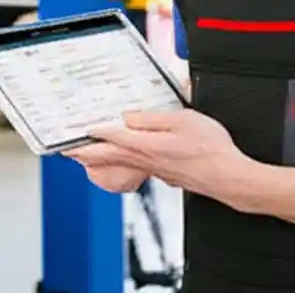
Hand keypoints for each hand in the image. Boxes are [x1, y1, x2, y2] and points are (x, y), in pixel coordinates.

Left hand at [66, 109, 255, 200]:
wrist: (228, 177)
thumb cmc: (210, 150)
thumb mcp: (182, 120)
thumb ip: (153, 118)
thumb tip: (128, 117)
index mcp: (146, 145)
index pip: (110, 139)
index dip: (90, 135)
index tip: (72, 133)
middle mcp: (146, 160)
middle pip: (107, 156)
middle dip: (85, 153)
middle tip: (67, 150)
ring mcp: (155, 169)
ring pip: (119, 163)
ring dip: (100, 159)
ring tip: (86, 155)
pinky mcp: (165, 173)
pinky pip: (135, 167)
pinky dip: (121, 162)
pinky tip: (125, 158)